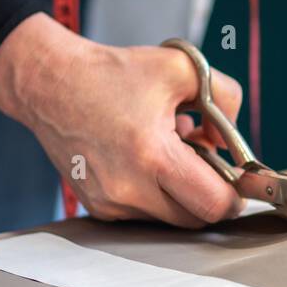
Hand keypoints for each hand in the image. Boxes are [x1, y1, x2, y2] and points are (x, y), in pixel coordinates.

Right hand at [0, 13, 244, 226]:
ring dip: (181, 193)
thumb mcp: (181, 68)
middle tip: (204, 161)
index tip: (237, 180)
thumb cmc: (112, 73)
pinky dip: (155, 193)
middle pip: (195, 219)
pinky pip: (144, 213)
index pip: (212, 204)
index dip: (233, 196)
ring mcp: (110, 202)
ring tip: (170, 153)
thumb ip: (225, 98)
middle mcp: (128, 187)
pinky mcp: (98, 207)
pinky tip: (146, 160)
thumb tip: (231, 142)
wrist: (50, 83)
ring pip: (170, 219)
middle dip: (208, 193)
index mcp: (152, 155)